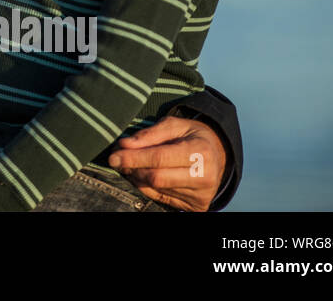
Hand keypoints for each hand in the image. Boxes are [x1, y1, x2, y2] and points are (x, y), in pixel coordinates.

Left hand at [108, 115, 226, 210]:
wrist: (219, 155)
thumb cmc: (192, 136)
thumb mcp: (176, 125)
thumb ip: (150, 134)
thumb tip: (125, 144)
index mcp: (201, 152)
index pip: (159, 158)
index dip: (133, 158)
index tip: (113, 156)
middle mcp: (204, 176)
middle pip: (156, 178)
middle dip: (132, 168)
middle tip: (117, 159)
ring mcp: (201, 195)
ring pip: (156, 190)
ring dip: (137, 177)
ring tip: (131, 164)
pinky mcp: (196, 207)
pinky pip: (161, 199)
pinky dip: (147, 187)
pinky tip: (143, 175)